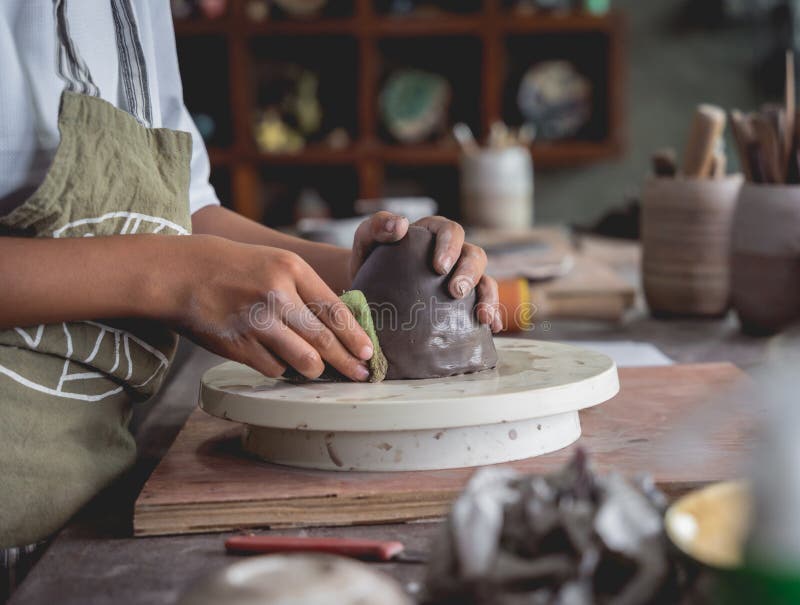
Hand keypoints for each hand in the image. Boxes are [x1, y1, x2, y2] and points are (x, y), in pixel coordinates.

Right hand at [167, 235, 373, 380]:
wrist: (180, 273)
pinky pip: (274, 369)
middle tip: (362, 375)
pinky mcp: (238, 346)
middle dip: (348, 363)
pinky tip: (281, 361)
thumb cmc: (235, 268)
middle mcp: (276, 295)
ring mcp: (256, 322)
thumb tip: (341, 326)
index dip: (355, 336)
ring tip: (321, 370)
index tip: (369, 352)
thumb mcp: (276, 263)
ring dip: (316, 370)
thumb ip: (306, 290)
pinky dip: (282, 368)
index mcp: (290, 269)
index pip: (334, 309)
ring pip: (304, 361)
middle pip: (324, 340)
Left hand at [350, 212, 501, 332]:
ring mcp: (460, 278)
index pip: (451, 231)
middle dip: (470, 274)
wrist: (367, 292)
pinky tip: (492, 328)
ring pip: (486, 281)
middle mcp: (453, 254)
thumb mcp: (366, 240)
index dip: (450, 246)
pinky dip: (493, 316)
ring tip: (481, 317)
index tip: (440, 267)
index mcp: (433, 234)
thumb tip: (400, 225)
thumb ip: (377, 226)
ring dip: (488, 297)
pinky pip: (484, 305)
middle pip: (474, 256)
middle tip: (456, 292)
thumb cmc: (368, 261)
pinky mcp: (462, 303)